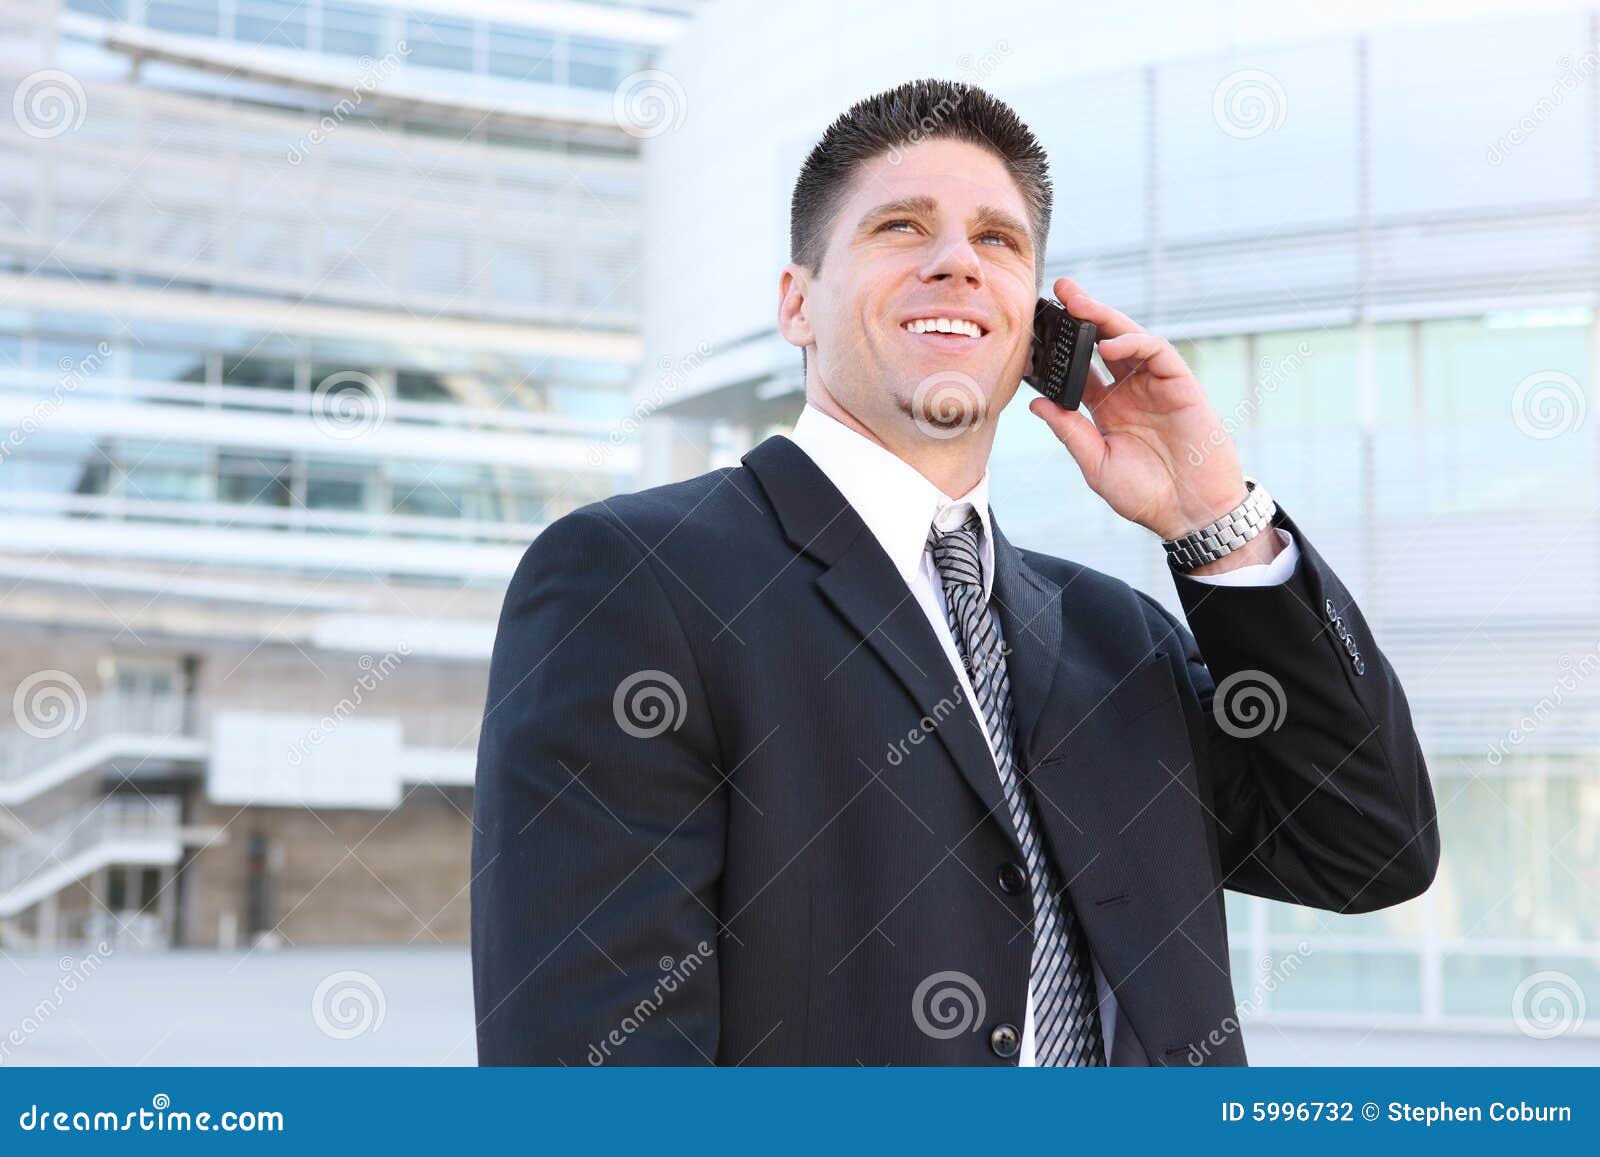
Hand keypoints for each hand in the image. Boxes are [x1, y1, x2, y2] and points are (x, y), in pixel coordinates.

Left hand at [1028, 276, 1247, 541]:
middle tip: (1057, 290)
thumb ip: (1070, 431)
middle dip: (1081, 315)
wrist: (1190, 513)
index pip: (1077, 369)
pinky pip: (1156, 352)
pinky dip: (1133, 343)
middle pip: (1101, 343)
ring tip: (1076, 302)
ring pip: (1128, 339)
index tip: (1030, 333)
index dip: (1056, 351)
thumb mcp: (1096, 464)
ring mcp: (1154, 385)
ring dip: (1104, 317)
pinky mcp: (1180, 385)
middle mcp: (1129, 391)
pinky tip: (1108, 343)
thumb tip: (1035, 403)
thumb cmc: (1146, 495)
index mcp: (1106, 409)